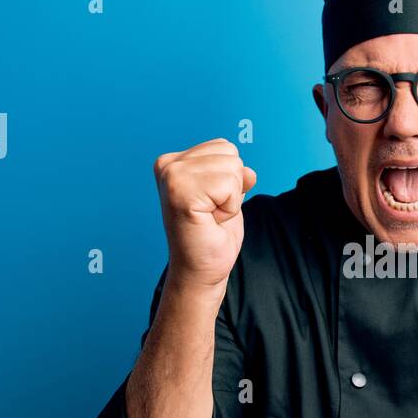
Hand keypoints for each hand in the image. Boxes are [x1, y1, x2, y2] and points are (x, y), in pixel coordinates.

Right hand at [153, 139, 256, 294]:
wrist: (200, 270)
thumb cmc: (211, 236)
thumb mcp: (228, 196)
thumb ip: (235, 175)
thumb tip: (249, 171)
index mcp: (174, 161)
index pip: (224, 147)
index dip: (228, 179)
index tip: (210, 204)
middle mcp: (169, 165)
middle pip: (230, 153)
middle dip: (231, 187)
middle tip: (211, 213)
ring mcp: (172, 176)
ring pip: (232, 167)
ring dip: (230, 198)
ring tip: (211, 217)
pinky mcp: (181, 192)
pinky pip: (230, 186)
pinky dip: (229, 207)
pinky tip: (211, 221)